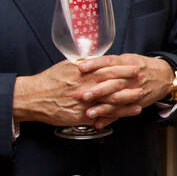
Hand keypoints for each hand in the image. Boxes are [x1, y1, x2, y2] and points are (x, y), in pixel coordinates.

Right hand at [12, 59, 145, 128]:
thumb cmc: (49, 81)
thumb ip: (83, 64)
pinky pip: (101, 116)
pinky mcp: (80, 116)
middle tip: (143, 82)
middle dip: (129, 84)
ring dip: (127, 100)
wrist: (33, 98)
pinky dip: (115, 115)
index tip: (135, 67)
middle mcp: (84, 87)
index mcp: (82, 73)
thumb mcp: (66, 67)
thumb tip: (95, 59)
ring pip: (109, 102)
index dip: (123, 69)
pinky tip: (125, 114)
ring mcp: (83, 103)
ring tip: (140, 99)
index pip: (107, 69)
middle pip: (112, 85)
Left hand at [74, 54, 173, 122]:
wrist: (164, 76)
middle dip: (98, 89)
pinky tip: (98, 123)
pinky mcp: (137, 103)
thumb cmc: (142, 67)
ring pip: (118, 99)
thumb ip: (110, 63)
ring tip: (88, 113)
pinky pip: (122, 112)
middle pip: (114, 82)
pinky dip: (110, 118)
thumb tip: (84, 64)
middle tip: (83, 95)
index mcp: (128, 62)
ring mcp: (136, 91)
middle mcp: (132, 76)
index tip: (81, 67)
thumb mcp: (128, 59)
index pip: (110, 62)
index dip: (95, 64)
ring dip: (103, 107)